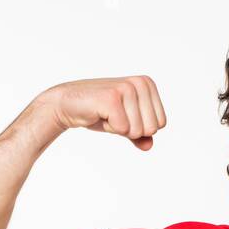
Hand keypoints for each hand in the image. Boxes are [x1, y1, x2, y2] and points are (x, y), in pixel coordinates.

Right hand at [41, 76, 166, 149]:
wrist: (68, 104)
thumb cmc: (99, 112)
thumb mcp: (125, 124)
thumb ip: (141, 135)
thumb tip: (149, 145)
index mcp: (147, 84)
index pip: (161, 123)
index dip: (140, 128)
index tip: (123, 116)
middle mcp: (139, 82)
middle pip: (152, 128)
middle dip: (131, 130)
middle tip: (113, 116)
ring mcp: (126, 88)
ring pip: (138, 130)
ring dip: (119, 129)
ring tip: (106, 114)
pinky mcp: (112, 98)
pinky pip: (123, 129)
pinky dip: (110, 128)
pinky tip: (99, 114)